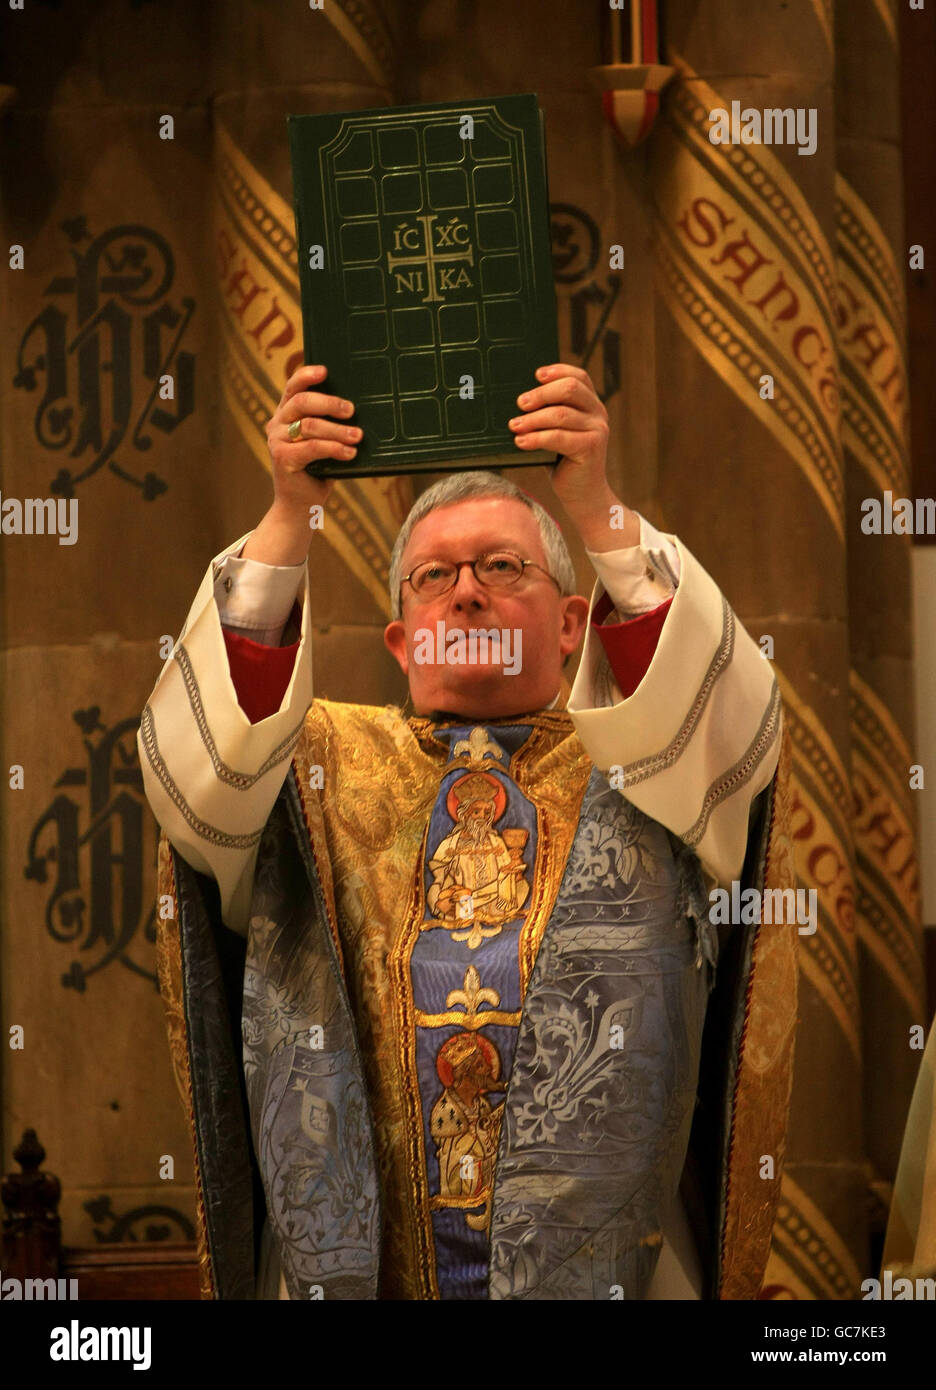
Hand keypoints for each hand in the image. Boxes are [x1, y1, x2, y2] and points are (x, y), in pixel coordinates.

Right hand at [265, 363, 360, 514]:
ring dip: (338, 429)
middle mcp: (277, 423)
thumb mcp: (324, 441)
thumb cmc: (318, 470)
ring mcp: (277, 441)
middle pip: (302, 402)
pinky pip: (312, 447)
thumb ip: (329, 423)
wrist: (300, 505)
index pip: (293, 386)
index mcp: (286, 414)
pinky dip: (334, 448)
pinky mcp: (282, 458)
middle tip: (351, 410)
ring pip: (310, 425)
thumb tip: (357, 409)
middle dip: (329, 403)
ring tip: (358, 436)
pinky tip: (350, 453)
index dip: (307, 375)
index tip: (326, 371)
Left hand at [508, 362, 636, 548]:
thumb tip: (518, 403)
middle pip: (569, 389)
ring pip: (560, 414)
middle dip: (540, 394)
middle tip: (519, 404)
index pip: (578, 376)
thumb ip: (548, 415)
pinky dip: (536, 438)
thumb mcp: (557, 433)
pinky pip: (558, 437)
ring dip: (532, 419)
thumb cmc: (564, 463)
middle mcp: (598, 413)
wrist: (584, 496)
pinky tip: (521, 442)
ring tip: (514, 426)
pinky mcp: (591, 447)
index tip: (536, 374)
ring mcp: (597, 430)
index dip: (557, 370)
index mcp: (591, 405)